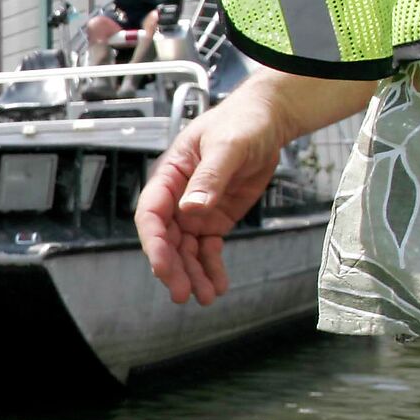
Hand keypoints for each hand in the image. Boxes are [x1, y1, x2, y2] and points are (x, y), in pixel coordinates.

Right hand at [135, 89, 293, 304]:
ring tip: (206, 297)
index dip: (154, 243)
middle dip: (174, 268)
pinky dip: (212, 267)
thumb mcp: (228, 146)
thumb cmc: (242, 123)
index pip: (151, 215)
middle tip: (184, 293)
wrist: (268, 122)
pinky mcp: (215, 219)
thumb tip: (191, 209)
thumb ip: (210, 177)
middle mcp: (177, 198)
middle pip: (167, 240)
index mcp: (170, 176)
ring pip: (187, 250)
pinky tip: (219, 284)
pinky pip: (208, 249)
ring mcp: (195, 211)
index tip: (162, 267)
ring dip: (193, 274)